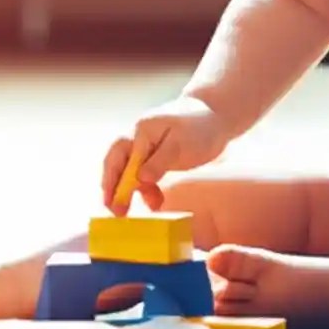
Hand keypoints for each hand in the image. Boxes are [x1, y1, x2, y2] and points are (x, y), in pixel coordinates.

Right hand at [102, 96, 230, 214]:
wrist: (215, 116)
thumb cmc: (200, 127)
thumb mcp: (182, 144)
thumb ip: (160, 161)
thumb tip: (140, 178)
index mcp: (142, 131)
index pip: (121, 158)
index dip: (115, 182)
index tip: (115, 204)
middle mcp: (137, 138)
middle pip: (116, 164)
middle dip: (113, 188)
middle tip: (117, 212)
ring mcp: (145, 147)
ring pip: (129, 171)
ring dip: (131, 191)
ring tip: (146, 208)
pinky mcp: (155, 156)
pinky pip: (142, 174)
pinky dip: (145, 189)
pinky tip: (155, 201)